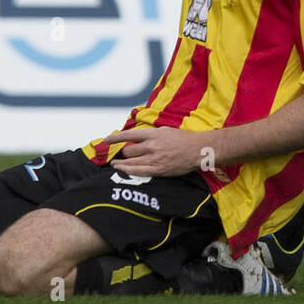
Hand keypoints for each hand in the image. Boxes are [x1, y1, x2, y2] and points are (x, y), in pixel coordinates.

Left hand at [103, 126, 217, 176]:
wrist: (198, 150)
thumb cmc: (183, 139)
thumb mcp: (165, 131)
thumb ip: (150, 134)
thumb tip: (136, 137)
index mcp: (154, 134)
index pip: (129, 135)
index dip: (115, 138)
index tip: (106, 140)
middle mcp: (152, 146)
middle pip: (129, 150)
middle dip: (122, 152)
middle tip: (119, 154)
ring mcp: (155, 159)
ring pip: (131, 162)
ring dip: (121, 163)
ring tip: (115, 164)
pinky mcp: (159, 170)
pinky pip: (139, 172)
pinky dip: (128, 170)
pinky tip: (123, 170)